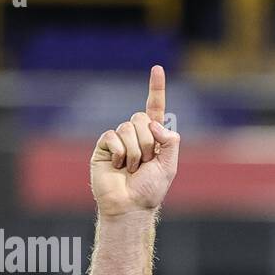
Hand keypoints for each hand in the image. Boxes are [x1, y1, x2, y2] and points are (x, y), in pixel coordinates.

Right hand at [90, 65, 180, 215]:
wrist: (130, 206)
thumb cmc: (150, 189)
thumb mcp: (169, 166)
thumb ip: (170, 141)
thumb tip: (154, 124)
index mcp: (153, 137)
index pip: (155, 108)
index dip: (156, 89)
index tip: (157, 68)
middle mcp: (136, 135)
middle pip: (142, 118)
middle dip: (147, 142)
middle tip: (144, 163)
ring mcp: (119, 140)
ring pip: (128, 128)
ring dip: (134, 152)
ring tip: (131, 169)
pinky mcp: (104, 146)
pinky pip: (112, 136)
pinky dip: (120, 153)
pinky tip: (118, 167)